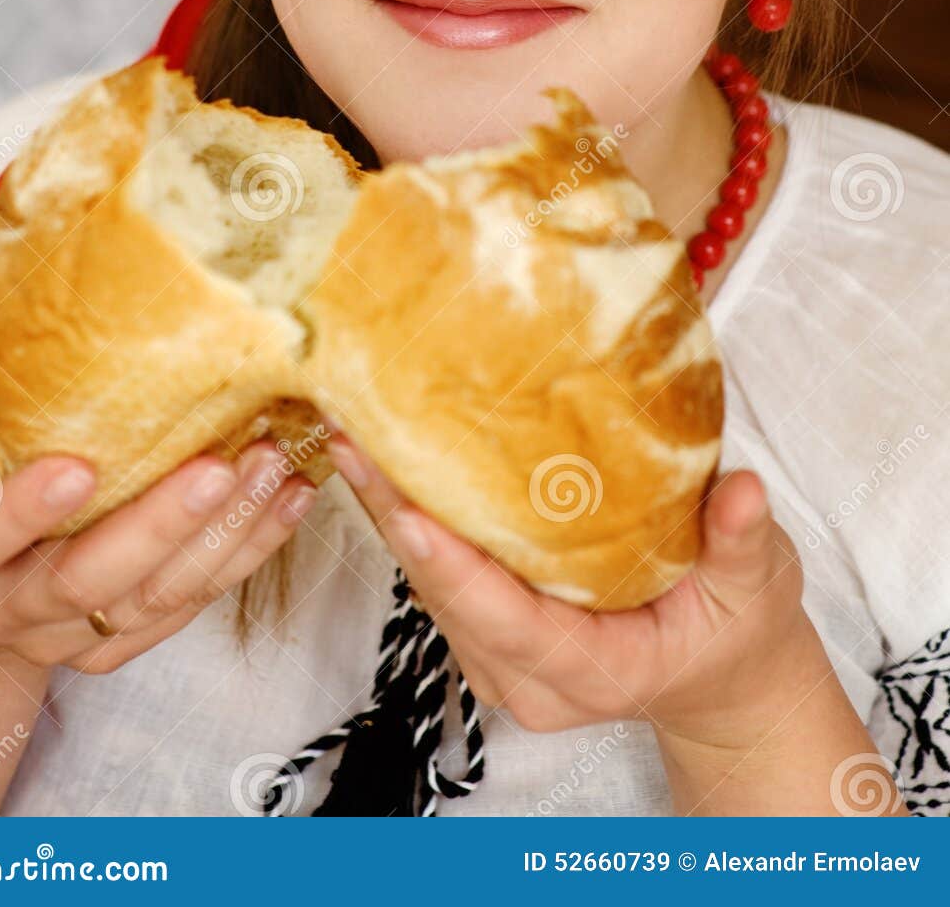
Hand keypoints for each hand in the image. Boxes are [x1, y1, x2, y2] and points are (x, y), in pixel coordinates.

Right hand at [0, 232, 318, 674]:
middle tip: (219, 464)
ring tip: (273, 465)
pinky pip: (188, 606)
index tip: (79, 468)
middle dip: (159, 525)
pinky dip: (243, 553)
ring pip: (150, 599)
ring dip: (221, 535)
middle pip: (83, 579)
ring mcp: (63, 631)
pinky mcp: (115, 642)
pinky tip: (288, 498)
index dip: (24, 510)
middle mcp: (4, 602)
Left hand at [325, 430, 823, 748]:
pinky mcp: (487, 635)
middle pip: (447, 598)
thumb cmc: (734, 633)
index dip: (455, 568)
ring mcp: (501, 662)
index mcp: (596, 673)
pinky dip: (409, 519)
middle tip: (353, 434)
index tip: (411, 510)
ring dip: (389, 511)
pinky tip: (385, 457)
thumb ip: (743, 542)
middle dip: (397, 517)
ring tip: (351, 429)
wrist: (717, 680)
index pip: (509, 624)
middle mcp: (532, 680)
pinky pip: (436, 578)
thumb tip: (741, 492)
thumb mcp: (757, 588)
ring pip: (428, 587)